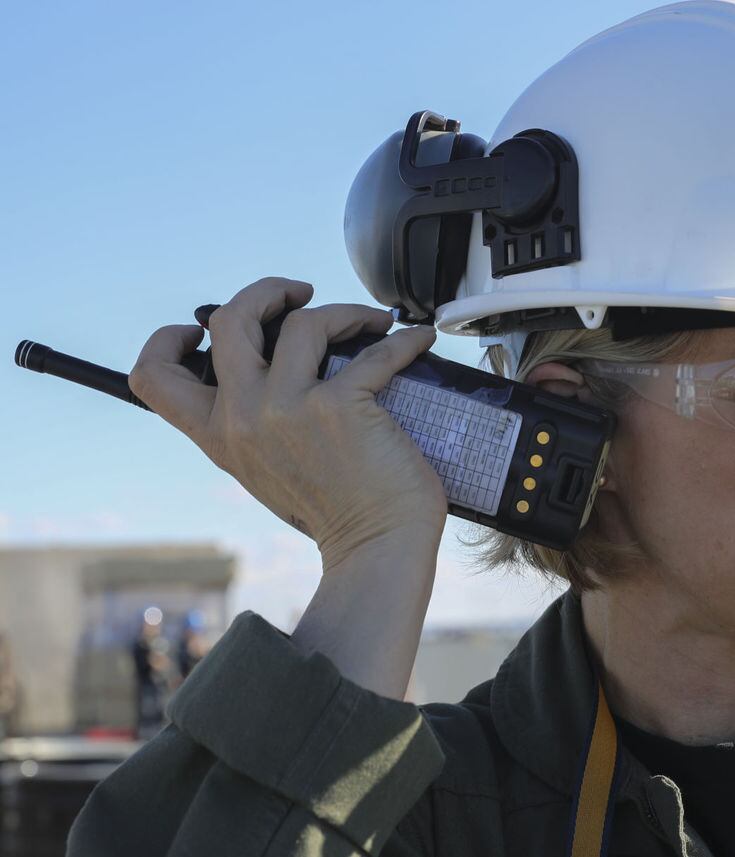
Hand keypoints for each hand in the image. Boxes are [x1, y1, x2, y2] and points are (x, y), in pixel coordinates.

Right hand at [129, 277, 447, 567]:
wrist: (376, 549)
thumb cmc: (335, 510)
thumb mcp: (267, 467)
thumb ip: (255, 422)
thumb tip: (278, 364)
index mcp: (218, 435)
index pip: (154, 375)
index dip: (170, 337)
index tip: (202, 325)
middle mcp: (242, 418)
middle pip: (229, 321)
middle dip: (265, 291)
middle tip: (300, 293)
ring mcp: (288, 410)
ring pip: (302, 322)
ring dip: (345, 311)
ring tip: (372, 322)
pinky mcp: (340, 406)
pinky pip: (373, 350)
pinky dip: (403, 339)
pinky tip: (416, 340)